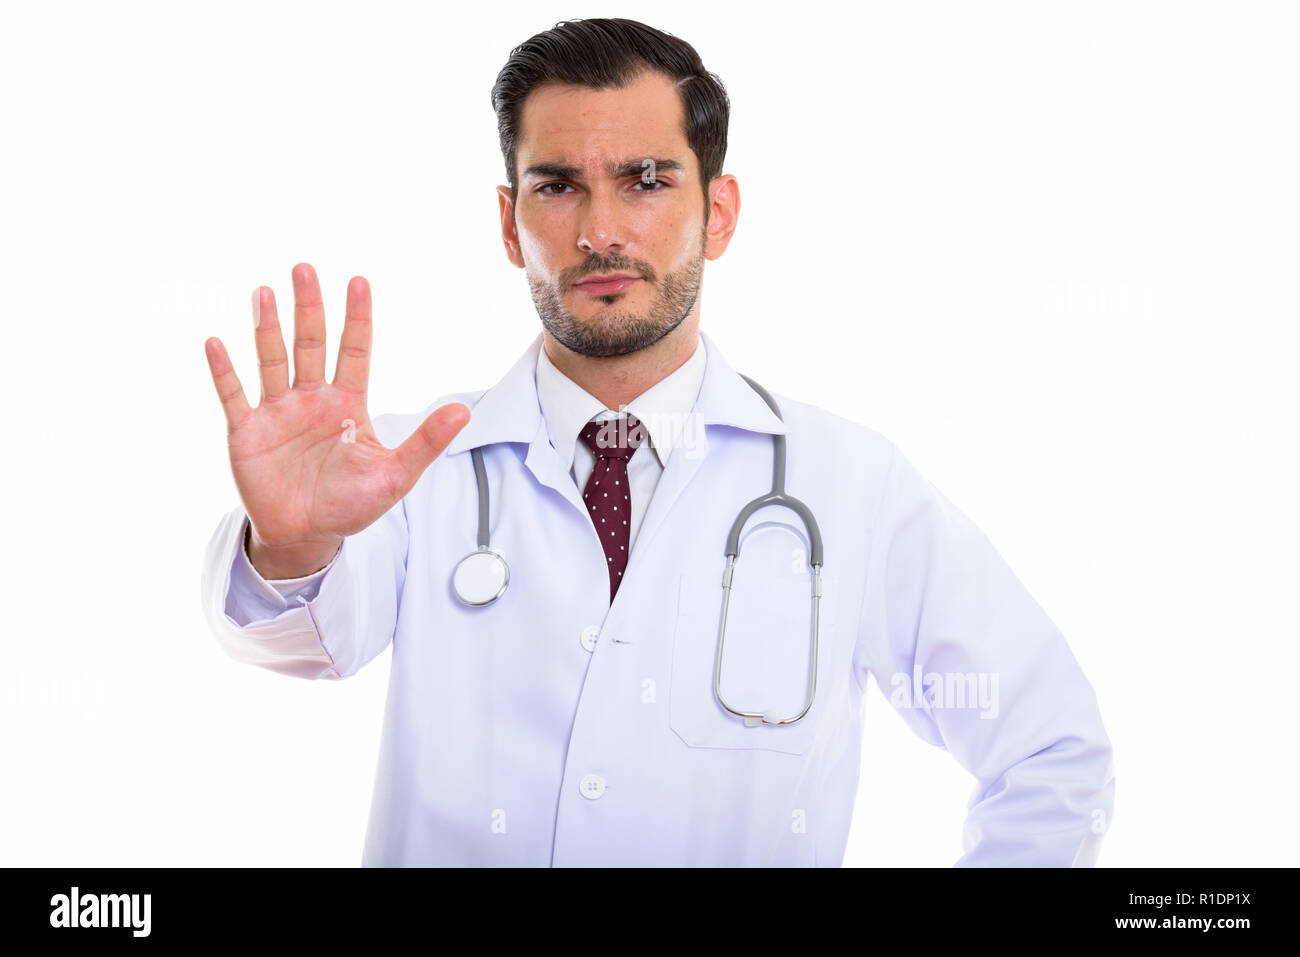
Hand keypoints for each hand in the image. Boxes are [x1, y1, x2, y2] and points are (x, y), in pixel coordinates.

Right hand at [204, 263, 469, 573]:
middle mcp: (311, 398)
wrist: (307, 535)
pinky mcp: (247, 432)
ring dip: (267, 328)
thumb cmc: (351, 503)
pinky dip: (225, 371)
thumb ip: (426, 441)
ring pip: (272, 361)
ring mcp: (277, 412)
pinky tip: (216, 342)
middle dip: (308, 308)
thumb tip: (464, 411)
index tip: (359, 281)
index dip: (357, 319)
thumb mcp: (395, 475)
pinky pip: (234, 396)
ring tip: (264, 292)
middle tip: (304, 268)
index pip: (354, 351)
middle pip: (310, 344)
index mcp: (347, 403)